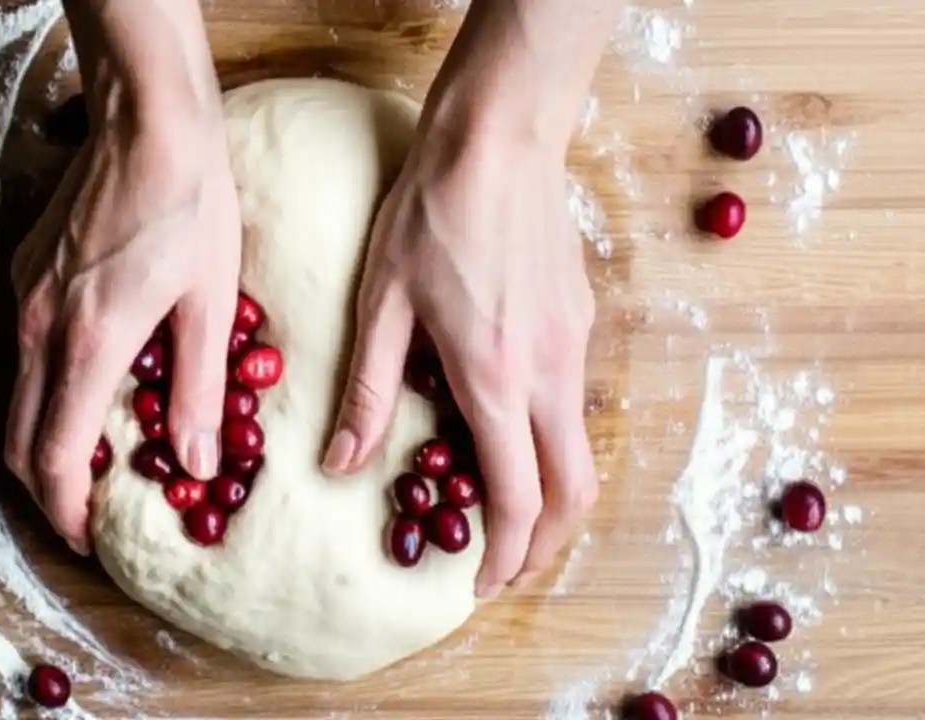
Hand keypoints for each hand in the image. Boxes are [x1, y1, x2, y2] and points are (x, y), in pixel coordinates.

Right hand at [5, 93, 240, 554]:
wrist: (147, 120)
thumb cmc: (190, 206)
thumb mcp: (210, 304)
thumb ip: (197, 388)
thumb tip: (197, 462)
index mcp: (87, 344)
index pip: (54, 457)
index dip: (67, 510)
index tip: (90, 536)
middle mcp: (38, 327)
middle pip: (17, 440)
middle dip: (46, 490)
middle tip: (87, 510)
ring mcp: (23, 297)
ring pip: (14, 399)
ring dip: (42, 441)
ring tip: (90, 457)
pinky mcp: (23, 273)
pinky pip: (20, 354)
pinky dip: (43, 392)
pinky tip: (85, 387)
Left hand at [323, 121, 597, 597]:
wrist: (499, 140)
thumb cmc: (431, 215)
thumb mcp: (380, 303)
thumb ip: (366, 389)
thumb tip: (342, 464)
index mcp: (496, 381)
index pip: (519, 499)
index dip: (505, 556)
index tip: (480, 584)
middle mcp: (550, 374)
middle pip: (576, 491)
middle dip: (547, 543)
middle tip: (505, 563)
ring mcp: (575, 345)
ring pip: (582, 448)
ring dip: (554, 493)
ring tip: (506, 505)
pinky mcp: (580, 318)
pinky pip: (574, 400)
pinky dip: (551, 440)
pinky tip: (508, 425)